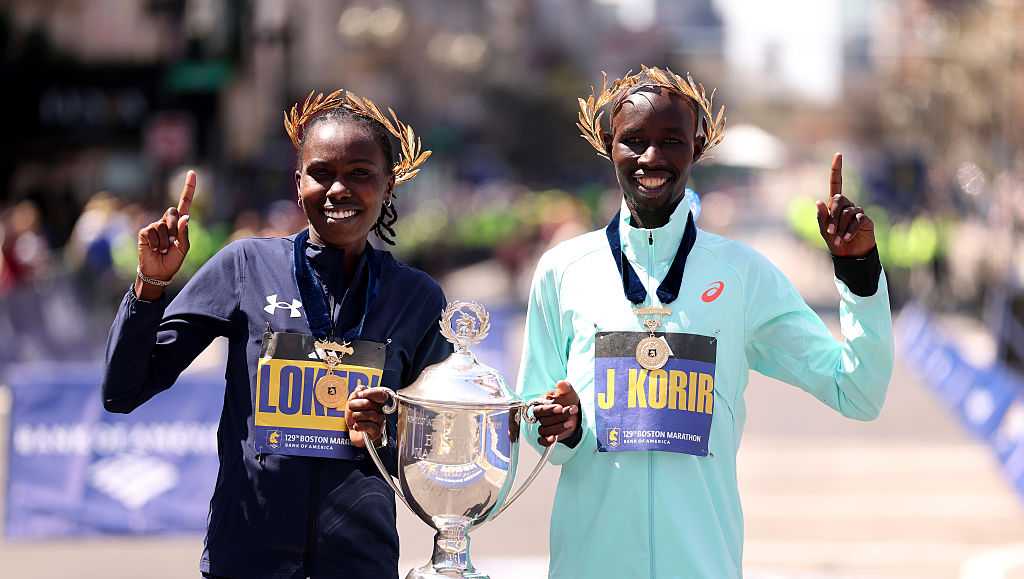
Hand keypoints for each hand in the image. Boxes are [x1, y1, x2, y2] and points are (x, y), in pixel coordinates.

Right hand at [135, 170, 195, 299]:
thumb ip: (184, 233)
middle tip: (171, 243)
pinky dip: (157, 243)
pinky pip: (154, 231)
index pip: (184, 203)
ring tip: (163, 249)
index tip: (192, 172)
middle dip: (174, 228)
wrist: (158, 273)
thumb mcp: (183, 248)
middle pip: (173, 212)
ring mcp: (154, 225)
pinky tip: (155, 249)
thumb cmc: (172, 261)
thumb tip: (186, 217)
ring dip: (166, 240)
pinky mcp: (145, 231)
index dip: (188, 188)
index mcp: (178, 224)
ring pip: (164, 224)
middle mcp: (166, 222)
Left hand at [346, 387, 390, 447]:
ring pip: (369, 414)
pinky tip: (357, 426)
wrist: (354, 433)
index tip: (361, 394)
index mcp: (376, 401)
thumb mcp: (351, 403)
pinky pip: (368, 426)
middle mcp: (380, 410)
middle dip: (355, 405)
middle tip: (352, 408)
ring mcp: (380, 421)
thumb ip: (355, 394)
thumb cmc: (355, 418)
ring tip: (355, 419)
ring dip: (356, 416)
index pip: (381, 393)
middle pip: (369, 403)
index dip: (371, 393)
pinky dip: (358, 426)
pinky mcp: (377, 432)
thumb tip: (360, 391)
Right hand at [534, 380, 580, 446]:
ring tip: (570, 423)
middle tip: (571, 411)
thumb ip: (565, 387)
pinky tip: (554, 438)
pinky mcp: (547, 436)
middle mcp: (541, 417)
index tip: (560, 407)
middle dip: (559, 417)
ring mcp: (543, 427)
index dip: (550, 409)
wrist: (575, 414)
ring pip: (544, 430)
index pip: (540, 408)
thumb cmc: (568, 402)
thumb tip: (560, 383)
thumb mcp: (569, 393)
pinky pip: (542, 441)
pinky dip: (547, 441)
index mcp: (542, 404)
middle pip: (544, 420)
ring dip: (558, 428)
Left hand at [815, 154, 875, 256]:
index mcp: (835, 204)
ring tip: (838, 239)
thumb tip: (819, 201)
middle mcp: (847, 204)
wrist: (849, 254)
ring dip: (839, 226)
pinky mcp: (865, 219)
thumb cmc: (834, 241)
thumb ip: (821, 217)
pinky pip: (856, 220)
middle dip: (832, 217)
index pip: (836, 183)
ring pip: (846, 212)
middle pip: (838, 200)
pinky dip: (849, 230)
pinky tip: (846, 238)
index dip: (836, 169)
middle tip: (829, 233)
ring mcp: (857, 210)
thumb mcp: (823, 230)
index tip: (838, 154)